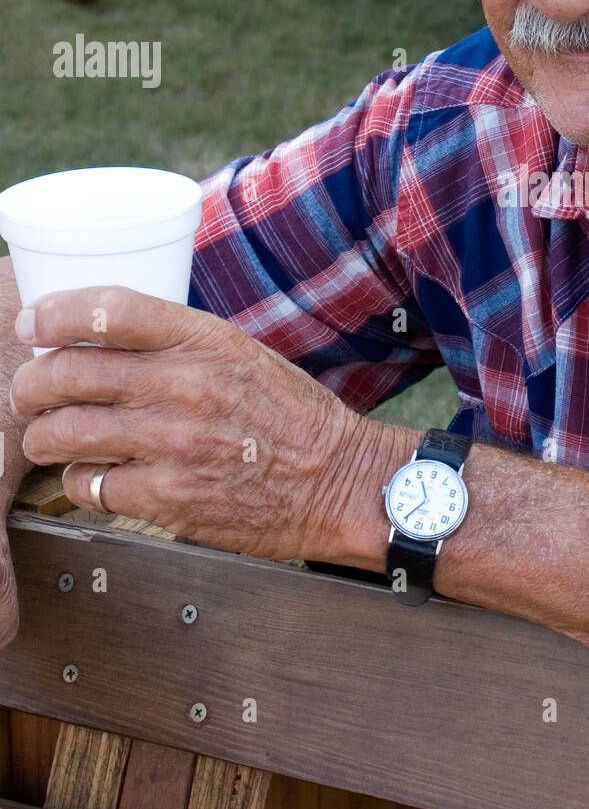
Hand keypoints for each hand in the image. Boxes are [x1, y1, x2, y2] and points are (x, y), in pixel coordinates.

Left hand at [9, 285, 389, 562]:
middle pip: (66, 372)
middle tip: (29, 394)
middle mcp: (183, 386)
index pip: (108, 310)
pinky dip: (81, 482)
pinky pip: (88, 486)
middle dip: (31, 385)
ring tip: (49, 440)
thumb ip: (182, 346)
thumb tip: (111, 343)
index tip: (33, 324)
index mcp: (205, 340)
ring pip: (63, 432)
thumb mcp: (244, 355)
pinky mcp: (166, 498)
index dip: (55, 313)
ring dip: (43, 437)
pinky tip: (96, 478)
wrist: (338, 482)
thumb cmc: (295, 418)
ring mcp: (171, 444)